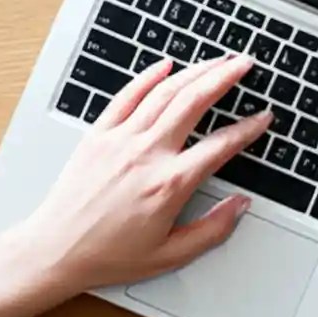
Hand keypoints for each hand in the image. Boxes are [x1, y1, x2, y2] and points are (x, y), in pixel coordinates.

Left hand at [0, 55, 271, 295]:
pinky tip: (165, 65)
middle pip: (194, 102)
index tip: (263, 118)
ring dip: (195, 71)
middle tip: (244, 64)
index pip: (221, 146)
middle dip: (225, 77)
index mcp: (169, 185)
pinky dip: (148, 76)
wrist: (54, 250)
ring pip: (165, 92)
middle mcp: (147, 154)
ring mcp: (120, 140)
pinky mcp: (98, 135)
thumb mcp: (170, 255)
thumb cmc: (108, 256)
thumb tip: (240, 205)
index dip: (248, 129)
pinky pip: (127, 96)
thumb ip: (213, 230)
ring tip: (217, 60)